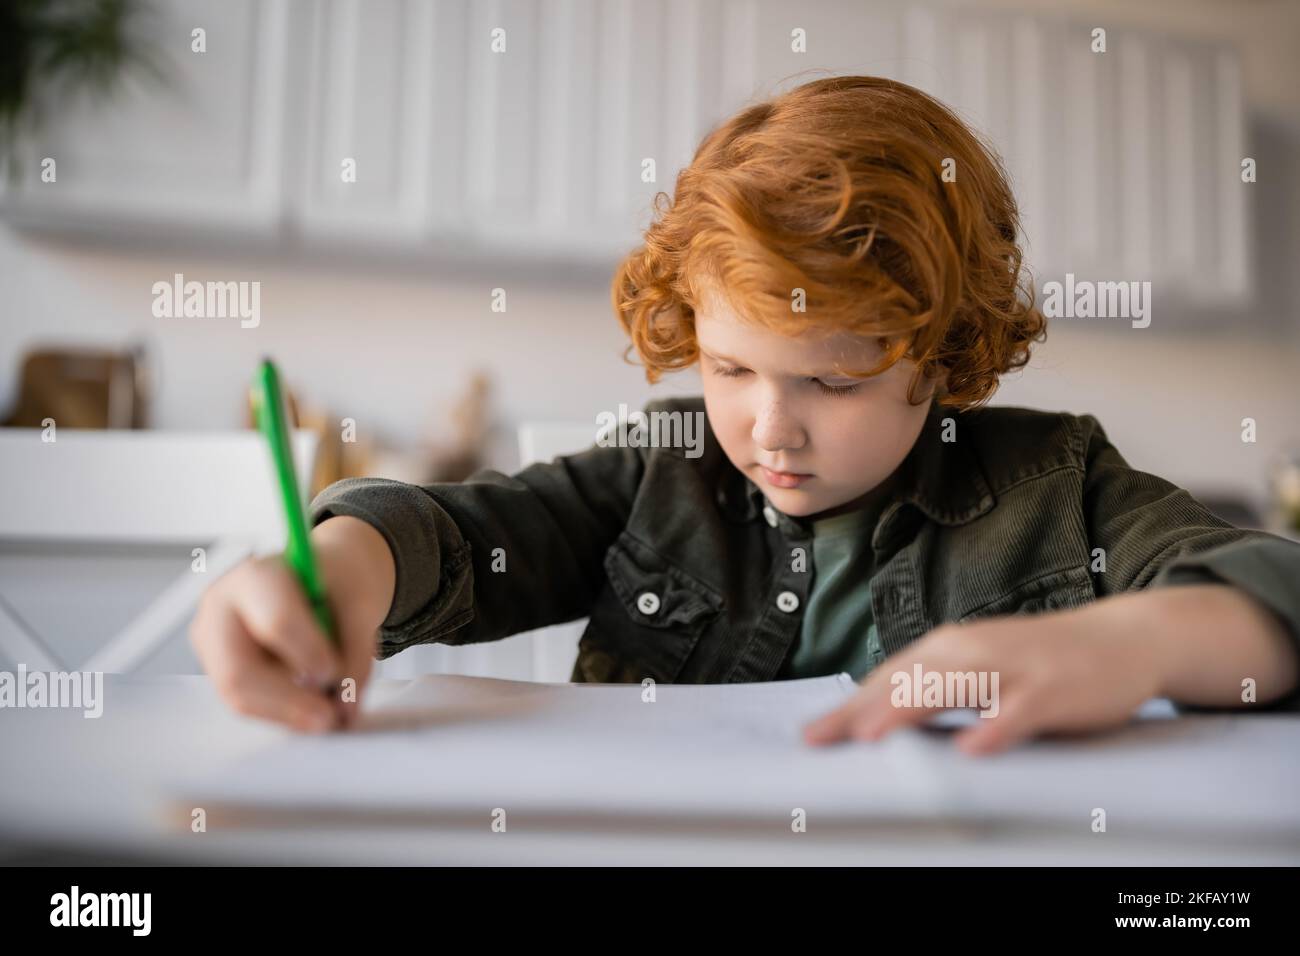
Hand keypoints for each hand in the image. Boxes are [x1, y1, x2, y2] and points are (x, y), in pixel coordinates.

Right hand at [190, 516, 394, 732]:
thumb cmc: (338, 582)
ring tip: (329, 717)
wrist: (324, 575)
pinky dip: (282, 712)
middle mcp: (222, 607)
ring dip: (287, 713)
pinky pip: (246, 701)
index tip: (334, 673)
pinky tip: (311, 710)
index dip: (307, 655)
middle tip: (330, 719)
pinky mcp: (219, 667)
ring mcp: (213, 640)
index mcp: (258, 576)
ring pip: (238, 694)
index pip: (276, 622)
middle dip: (288, 702)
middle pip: (239, 670)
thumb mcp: (361, 603)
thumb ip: (357, 654)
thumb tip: (345, 710)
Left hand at [801, 599, 1165, 754]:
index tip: (811, 735)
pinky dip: (995, 727)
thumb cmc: (1039, 661)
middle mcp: (973, 650)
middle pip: (906, 681)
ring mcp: (1013, 668)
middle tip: (821, 739)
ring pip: (952, 688)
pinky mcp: (1052, 689)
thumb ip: (936, 687)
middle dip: (860, 711)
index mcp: (951, 648)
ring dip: (909, 710)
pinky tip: (973, 749)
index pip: (887, 679)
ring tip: (872, 736)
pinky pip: (1019, 711)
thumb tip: (878, 716)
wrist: (1122, 638)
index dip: (847, 707)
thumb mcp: (980, 668)